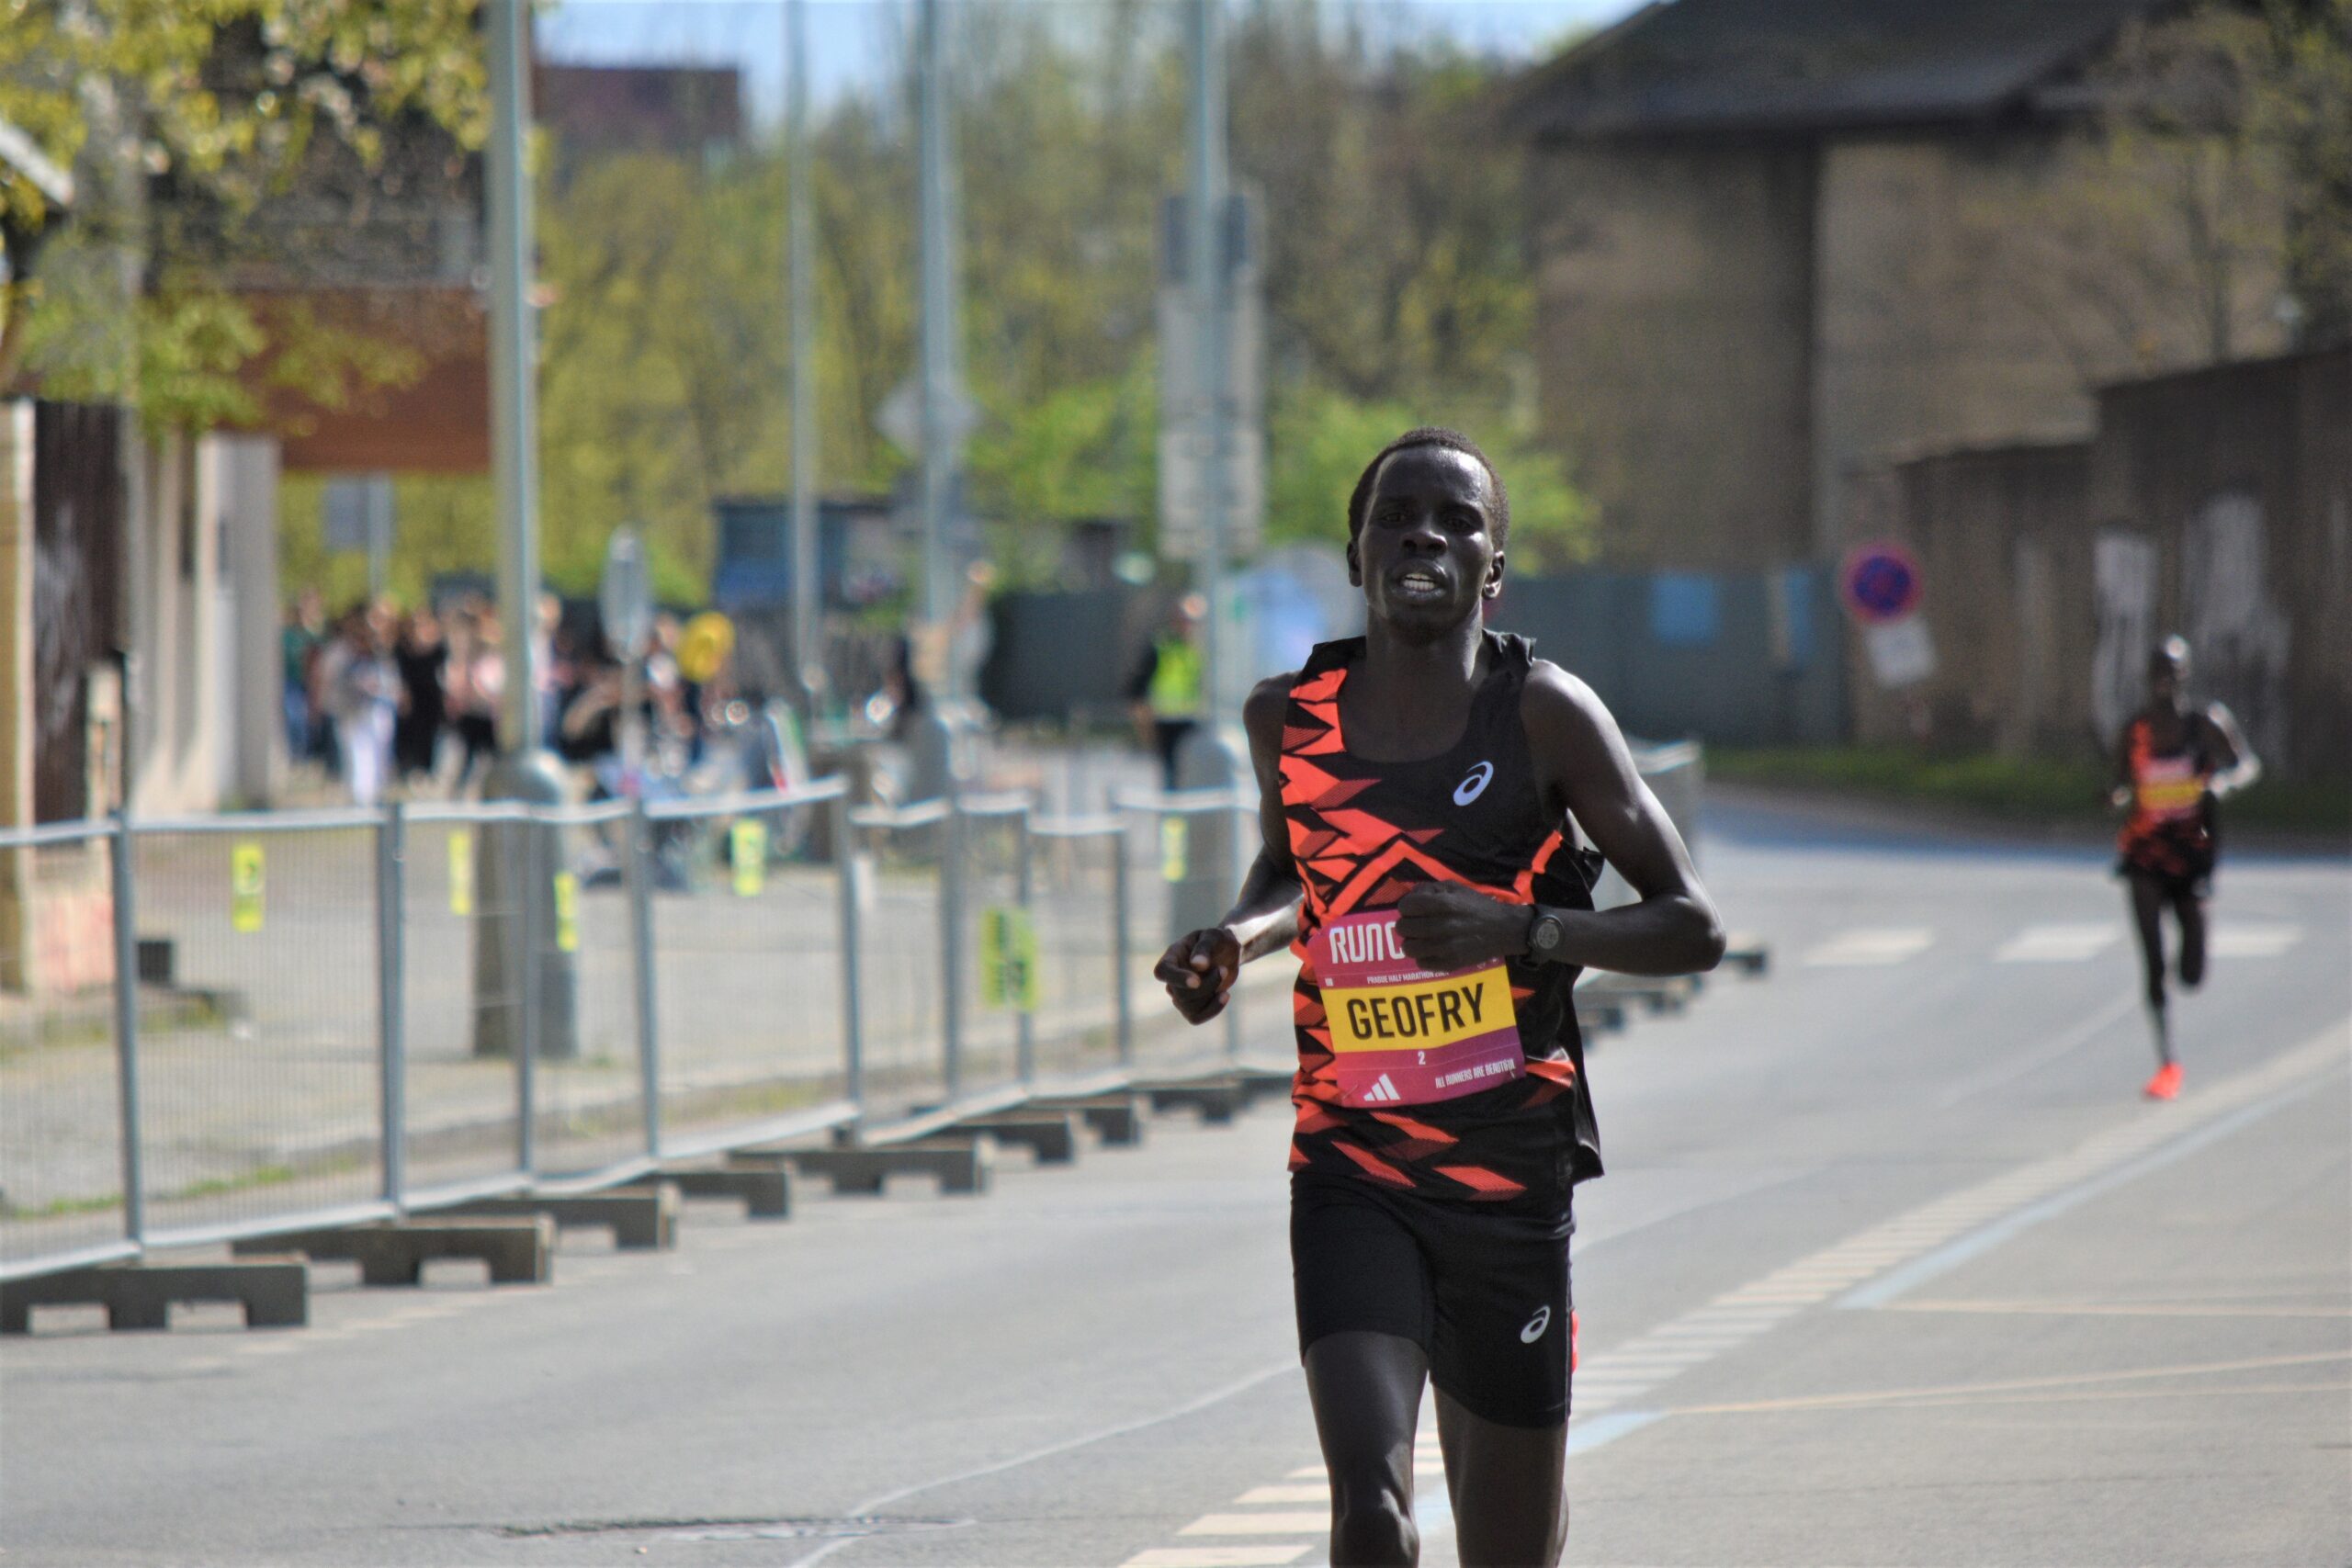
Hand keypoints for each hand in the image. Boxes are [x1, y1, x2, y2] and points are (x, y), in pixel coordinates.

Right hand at [1155, 927, 1239, 1024]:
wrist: (1228, 953)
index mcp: (1172, 956)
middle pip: (1180, 994)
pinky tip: (1225, 995)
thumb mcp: (1214, 936)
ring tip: (1224, 975)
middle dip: (1206, 985)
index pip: (1163, 971)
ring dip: (1211, 995)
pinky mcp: (1191, 1005)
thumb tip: (1197, 965)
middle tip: (1223, 969)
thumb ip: (1205, 948)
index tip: (1196, 981)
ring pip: (1188, 1007)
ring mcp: (1180, 992)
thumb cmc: (1219, 941)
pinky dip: (1213, 1009)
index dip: (1176, 979)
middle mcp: (1172, 976)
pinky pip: (1195, 1017)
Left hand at [1394, 882, 1528, 971]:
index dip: (1407, 906)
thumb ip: (1430, 889)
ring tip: (1421, 939)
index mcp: (1443, 904)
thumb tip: (1411, 896)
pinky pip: (1421, 963)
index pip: (1405, 906)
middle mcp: (1441, 926)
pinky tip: (1432, 951)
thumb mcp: (1456, 888)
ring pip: (1408, 948)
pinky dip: (1423, 957)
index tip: (1414, 909)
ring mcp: (1445, 948)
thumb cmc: (1478, 906)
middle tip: (1417, 924)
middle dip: (1407, 924)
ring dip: (1412, 942)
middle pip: (1403, 928)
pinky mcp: (1450, 964)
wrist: (1504, 930)